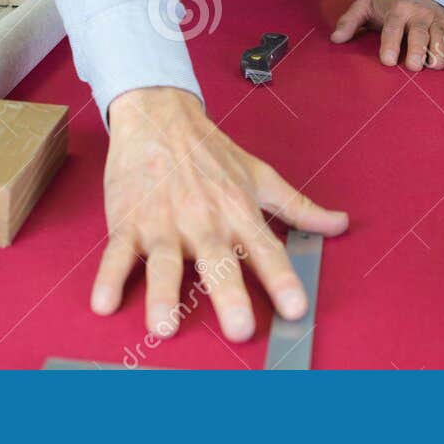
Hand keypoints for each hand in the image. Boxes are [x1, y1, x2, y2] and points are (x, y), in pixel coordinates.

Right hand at [93, 87, 348, 341]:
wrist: (159, 114)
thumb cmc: (210, 150)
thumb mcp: (259, 175)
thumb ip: (298, 207)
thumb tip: (340, 224)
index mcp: (238, 212)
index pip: (266, 250)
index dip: (282, 280)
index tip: (296, 309)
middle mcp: (204, 221)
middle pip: (219, 263)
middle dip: (229, 295)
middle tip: (239, 329)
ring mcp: (164, 223)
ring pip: (165, 263)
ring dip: (163, 294)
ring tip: (164, 326)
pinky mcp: (129, 221)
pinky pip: (117, 254)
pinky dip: (108, 278)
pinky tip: (104, 303)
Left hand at [330, 0, 443, 70]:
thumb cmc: (389, 7)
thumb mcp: (366, 7)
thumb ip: (349, 21)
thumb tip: (336, 39)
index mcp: (397, 11)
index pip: (393, 28)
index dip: (390, 44)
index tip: (388, 61)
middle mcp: (419, 14)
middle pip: (420, 34)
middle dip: (418, 50)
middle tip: (414, 67)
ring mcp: (437, 20)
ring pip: (441, 37)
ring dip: (439, 53)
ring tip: (434, 67)